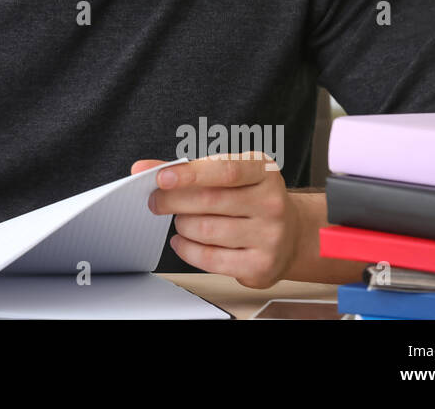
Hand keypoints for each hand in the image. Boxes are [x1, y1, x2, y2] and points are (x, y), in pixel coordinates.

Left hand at [131, 153, 300, 289]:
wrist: (291, 233)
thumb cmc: (250, 197)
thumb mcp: (229, 173)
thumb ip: (187, 170)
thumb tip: (143, 168)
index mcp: (264, 171)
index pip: (225, 170)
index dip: (189, 174)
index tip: (161, 177)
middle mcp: (272, 202)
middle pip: (210, 201)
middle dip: (173, 201)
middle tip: (155, 201)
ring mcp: (270, 236)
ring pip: (206, 230)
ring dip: (182, 225)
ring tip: (181, 221)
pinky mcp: (260, 265)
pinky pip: (210, 259)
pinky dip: (187, 249)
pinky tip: (183, 241)